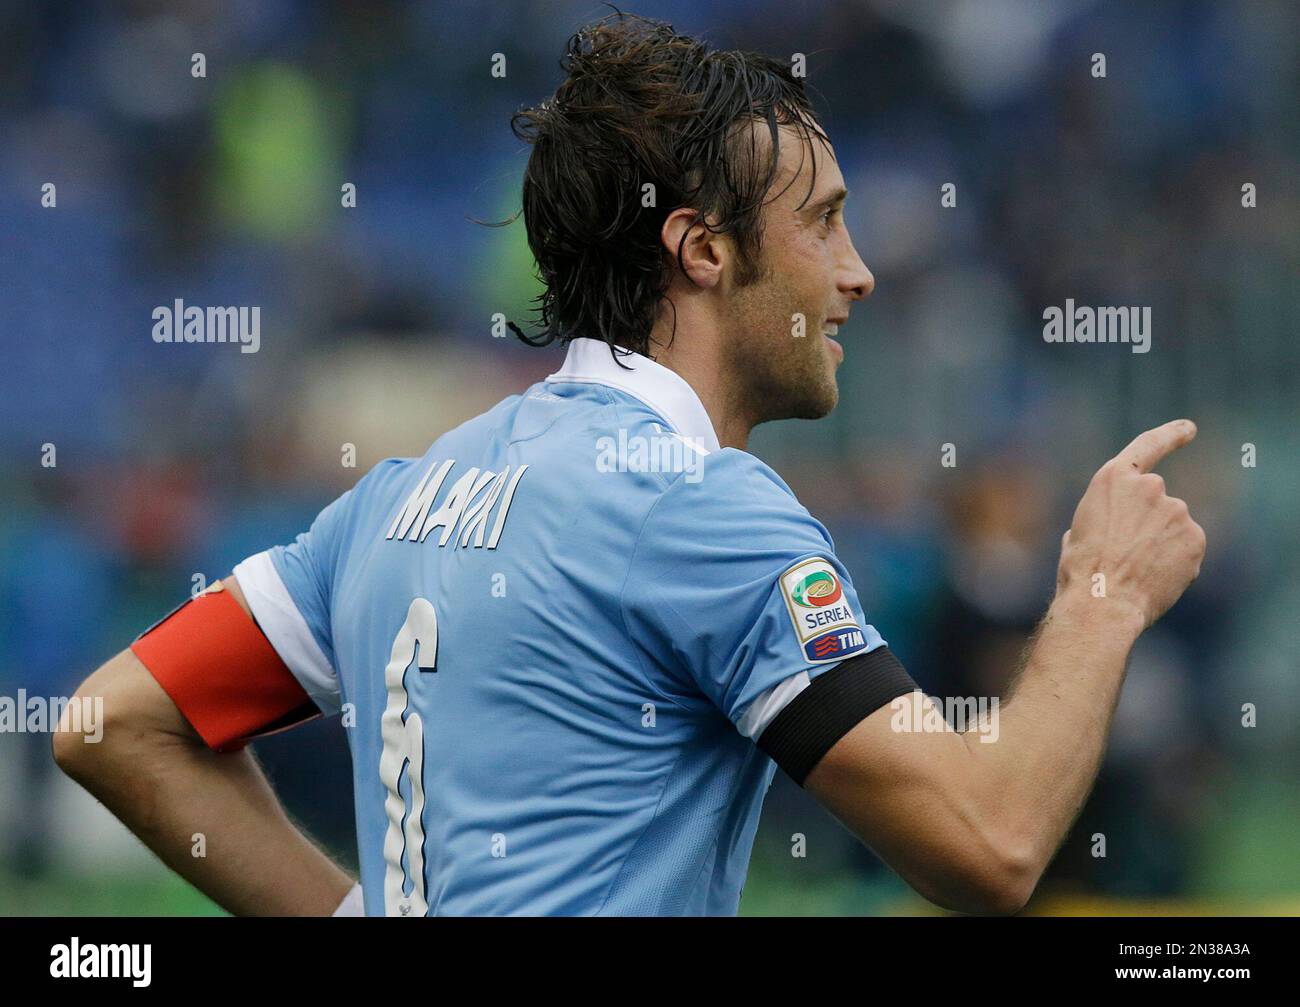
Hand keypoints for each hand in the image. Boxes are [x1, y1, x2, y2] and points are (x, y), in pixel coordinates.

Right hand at [1057, 419, 1206, 630]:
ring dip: (1160, 545)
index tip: (1189, 429)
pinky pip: (1187, 548)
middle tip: (1124, 555)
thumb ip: (1105, 518)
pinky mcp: (1195, 536)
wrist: (1103, 601)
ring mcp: (1176, 510)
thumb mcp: (1078, 532)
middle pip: (1156, 502)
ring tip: (1136, 570)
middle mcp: (1150, 486)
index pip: (1148, 446)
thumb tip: (1117, 529)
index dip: (1171, 435)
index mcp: (1113, 479)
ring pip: (1173, 527)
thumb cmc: (1081, 570)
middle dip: (1147, 524)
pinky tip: (1156, 578)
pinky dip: (1177, 561)